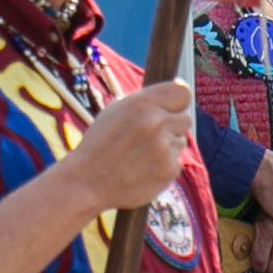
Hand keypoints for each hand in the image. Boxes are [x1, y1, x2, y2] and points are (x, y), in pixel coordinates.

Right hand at [61, 82, 192, 212]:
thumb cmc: (99, 144)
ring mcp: (165, 147)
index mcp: (142, 104)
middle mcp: (156, 122)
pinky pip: (176, 162)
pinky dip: (163, 165)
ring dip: (167, 146)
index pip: (182, 92)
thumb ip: (143, 103)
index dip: (177, 100)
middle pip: (185, 118)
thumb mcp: (114, 112)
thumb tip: (169, 98)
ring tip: (141, 154)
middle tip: (151, 135)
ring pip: (180, 141)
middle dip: (172, 125)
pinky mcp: (169, 169)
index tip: (172, 106)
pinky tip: (143, 168)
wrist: (87, 180)